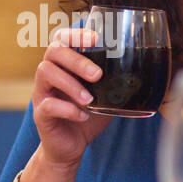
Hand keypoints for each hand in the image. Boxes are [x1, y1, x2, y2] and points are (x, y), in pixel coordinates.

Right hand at [31, 27, 112, 169]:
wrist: (70, 147)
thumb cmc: (87, 116)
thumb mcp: (104, 96)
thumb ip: (114, 82)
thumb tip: (142, 72)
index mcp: (64, 65)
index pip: (62, 38)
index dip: (76, 34)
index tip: (96, 39)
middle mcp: (49, 74)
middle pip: (53, 51)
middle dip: (77, 60)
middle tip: (97, 75)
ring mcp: (42, 92)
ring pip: (45, 72)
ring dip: (71, 84)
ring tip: (89, 100)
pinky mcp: (40, 113)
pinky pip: (48, 104)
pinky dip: (68, 109)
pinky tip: (83, 116)